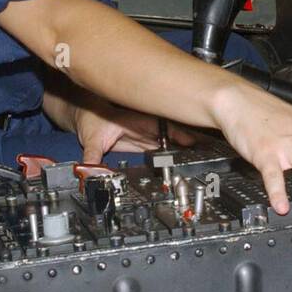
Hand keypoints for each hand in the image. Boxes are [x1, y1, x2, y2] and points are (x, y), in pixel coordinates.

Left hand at [74, 98, 197, 163]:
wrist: (85, 117)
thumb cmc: (90, 119)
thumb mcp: (91, 140)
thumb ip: (92, 158)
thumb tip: (91, 174)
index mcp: (138, 120)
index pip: (164, 125)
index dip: (180, 132)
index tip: (192, 141)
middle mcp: (146, 127)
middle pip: (173, 133)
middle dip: (190, 141)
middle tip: (205, 152)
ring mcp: (147, 135)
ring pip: (171, 141)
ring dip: (184, 148)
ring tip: (201, 157)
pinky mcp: (145, 143)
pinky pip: (163, 148)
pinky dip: (174, 153)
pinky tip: (185, 161)